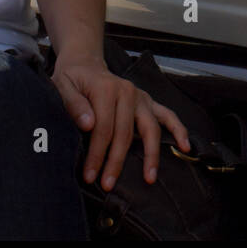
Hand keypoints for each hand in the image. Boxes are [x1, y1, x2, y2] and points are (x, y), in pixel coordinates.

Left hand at [50, 54, 191, 190]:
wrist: (85, 63)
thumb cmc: (72, 78)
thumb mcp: (62, 87)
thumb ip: (73, 105)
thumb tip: (88, 125)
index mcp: (107, 89)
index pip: (104, 128)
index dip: (97, 154)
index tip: (90, 175)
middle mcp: (127, 92)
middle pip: (125, 133)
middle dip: (116, 162)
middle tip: (108, 184)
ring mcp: (140, 97)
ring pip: (150, 128)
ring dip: (151, 154)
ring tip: (150, 178)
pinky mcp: (147, 101)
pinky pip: (167, 115)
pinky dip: (178, 130)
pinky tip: (185, 146)